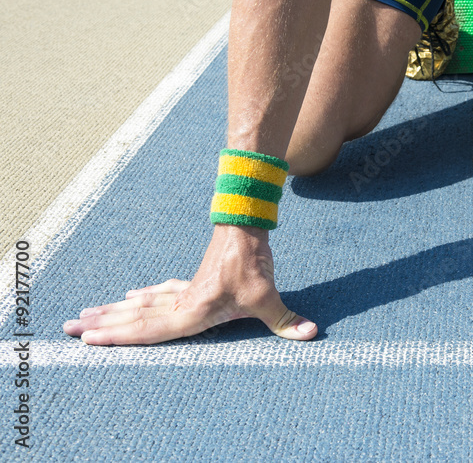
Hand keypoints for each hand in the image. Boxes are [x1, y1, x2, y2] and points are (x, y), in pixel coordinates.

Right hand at [63, 225, 316, 344]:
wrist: (246, 227)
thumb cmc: (252, 263)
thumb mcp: (269, 297)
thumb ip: (286, 320)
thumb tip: (311, 334)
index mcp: (192, 311)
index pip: (149, 330)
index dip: (119, 337)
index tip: (89, 339)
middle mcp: (182, 301)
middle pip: (135, 317)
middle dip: (103, 325)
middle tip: (69, 328)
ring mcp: (185, 289)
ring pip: (143, 304)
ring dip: (115, 311)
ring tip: (87, 315)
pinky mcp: (193, 279)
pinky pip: (161, 292)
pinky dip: (145, 297)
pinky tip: (133, 297)